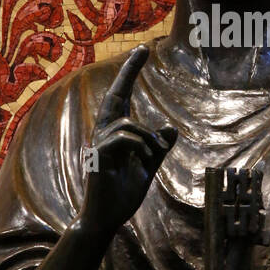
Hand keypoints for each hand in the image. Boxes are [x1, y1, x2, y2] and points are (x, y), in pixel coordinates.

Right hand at [81, 46, 176, 233]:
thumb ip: (157, 149)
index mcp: (115, 134)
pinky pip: (121, 140)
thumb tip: (170, 129)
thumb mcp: (147, 167)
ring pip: (126, 124)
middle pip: (114, 96)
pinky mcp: (98, 158)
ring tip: (155, 156)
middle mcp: (103, 134)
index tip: (141, 52)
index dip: (129, 74)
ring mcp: (98, 145)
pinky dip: (139, 146)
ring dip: (148, 138)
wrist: (106, 219)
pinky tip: (146, 158)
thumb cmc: (122, 194)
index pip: (120, 97)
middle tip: (143, 50)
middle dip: (128, 72)